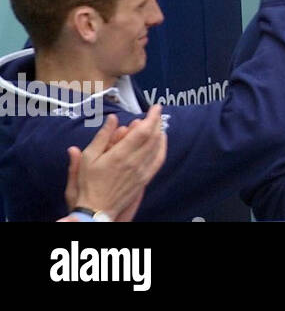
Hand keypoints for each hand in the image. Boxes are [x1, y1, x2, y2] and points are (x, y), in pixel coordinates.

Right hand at [64, 106, 166, 221]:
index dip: (152, 117)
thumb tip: (112, 118)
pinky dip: (162, 147)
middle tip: (156, 112)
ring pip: (157, 147)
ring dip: (160, 132)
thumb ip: (101, 137)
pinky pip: (159, 160)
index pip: (143, 131)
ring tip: (158, 123)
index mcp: (120, 155)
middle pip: (153, 137)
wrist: (95, 210)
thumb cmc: (88, 184)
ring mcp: (142, 171)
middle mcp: (134, 162)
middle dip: (157, 121)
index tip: (155, 107)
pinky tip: (161, 141)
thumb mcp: (88, 158)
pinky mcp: (145, 179)